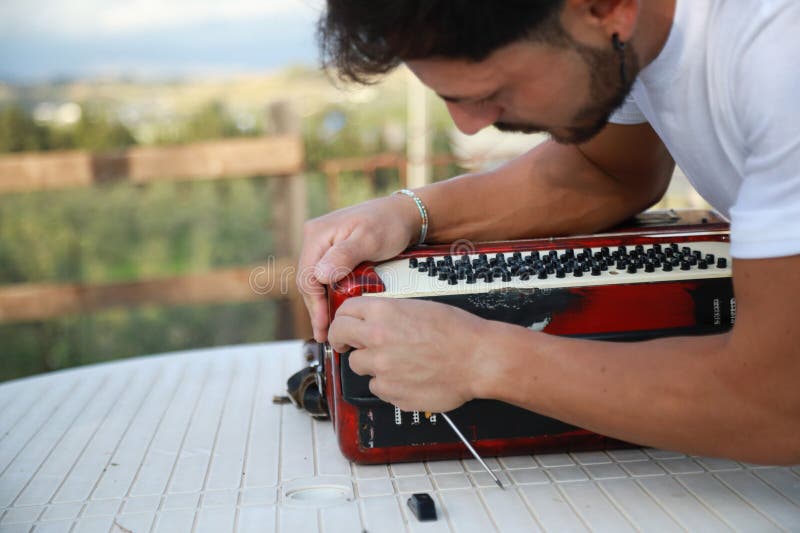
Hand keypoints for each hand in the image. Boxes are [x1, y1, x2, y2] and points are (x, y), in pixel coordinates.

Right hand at [297, 196, 421, 341]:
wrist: (404, 215)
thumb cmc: (389, 224)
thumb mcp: (369, 240)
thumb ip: (344, 256)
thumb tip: (321, 276)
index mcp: (318, 234)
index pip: (308, 277)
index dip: (315, 304)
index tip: (324, 325)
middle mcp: (316, 238)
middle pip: (309, 281)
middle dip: (317, 308)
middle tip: (325, 334)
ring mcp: (324, 245)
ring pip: (317, 281)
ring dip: (322, 303)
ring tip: (329, 327)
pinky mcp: (333, 251)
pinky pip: (326, 276)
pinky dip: (330, 293)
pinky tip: (335, 308)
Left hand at [328, 296, 492, 411]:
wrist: (477, 359)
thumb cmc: (457, 331)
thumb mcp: (418, 307)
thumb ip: (388, 313)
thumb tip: (370, 319)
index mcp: (383, 313)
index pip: (344, 313)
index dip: (343, 320)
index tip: (343, 327)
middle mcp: (376, 339)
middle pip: (340, 338)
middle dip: (342, 341)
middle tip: (347, 344)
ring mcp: (382, 368)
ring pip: (358, 366)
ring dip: (371, 363)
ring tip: (397, 361)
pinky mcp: (391, 392)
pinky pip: (378, 387)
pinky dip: (389, 384)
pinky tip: (409, 377)